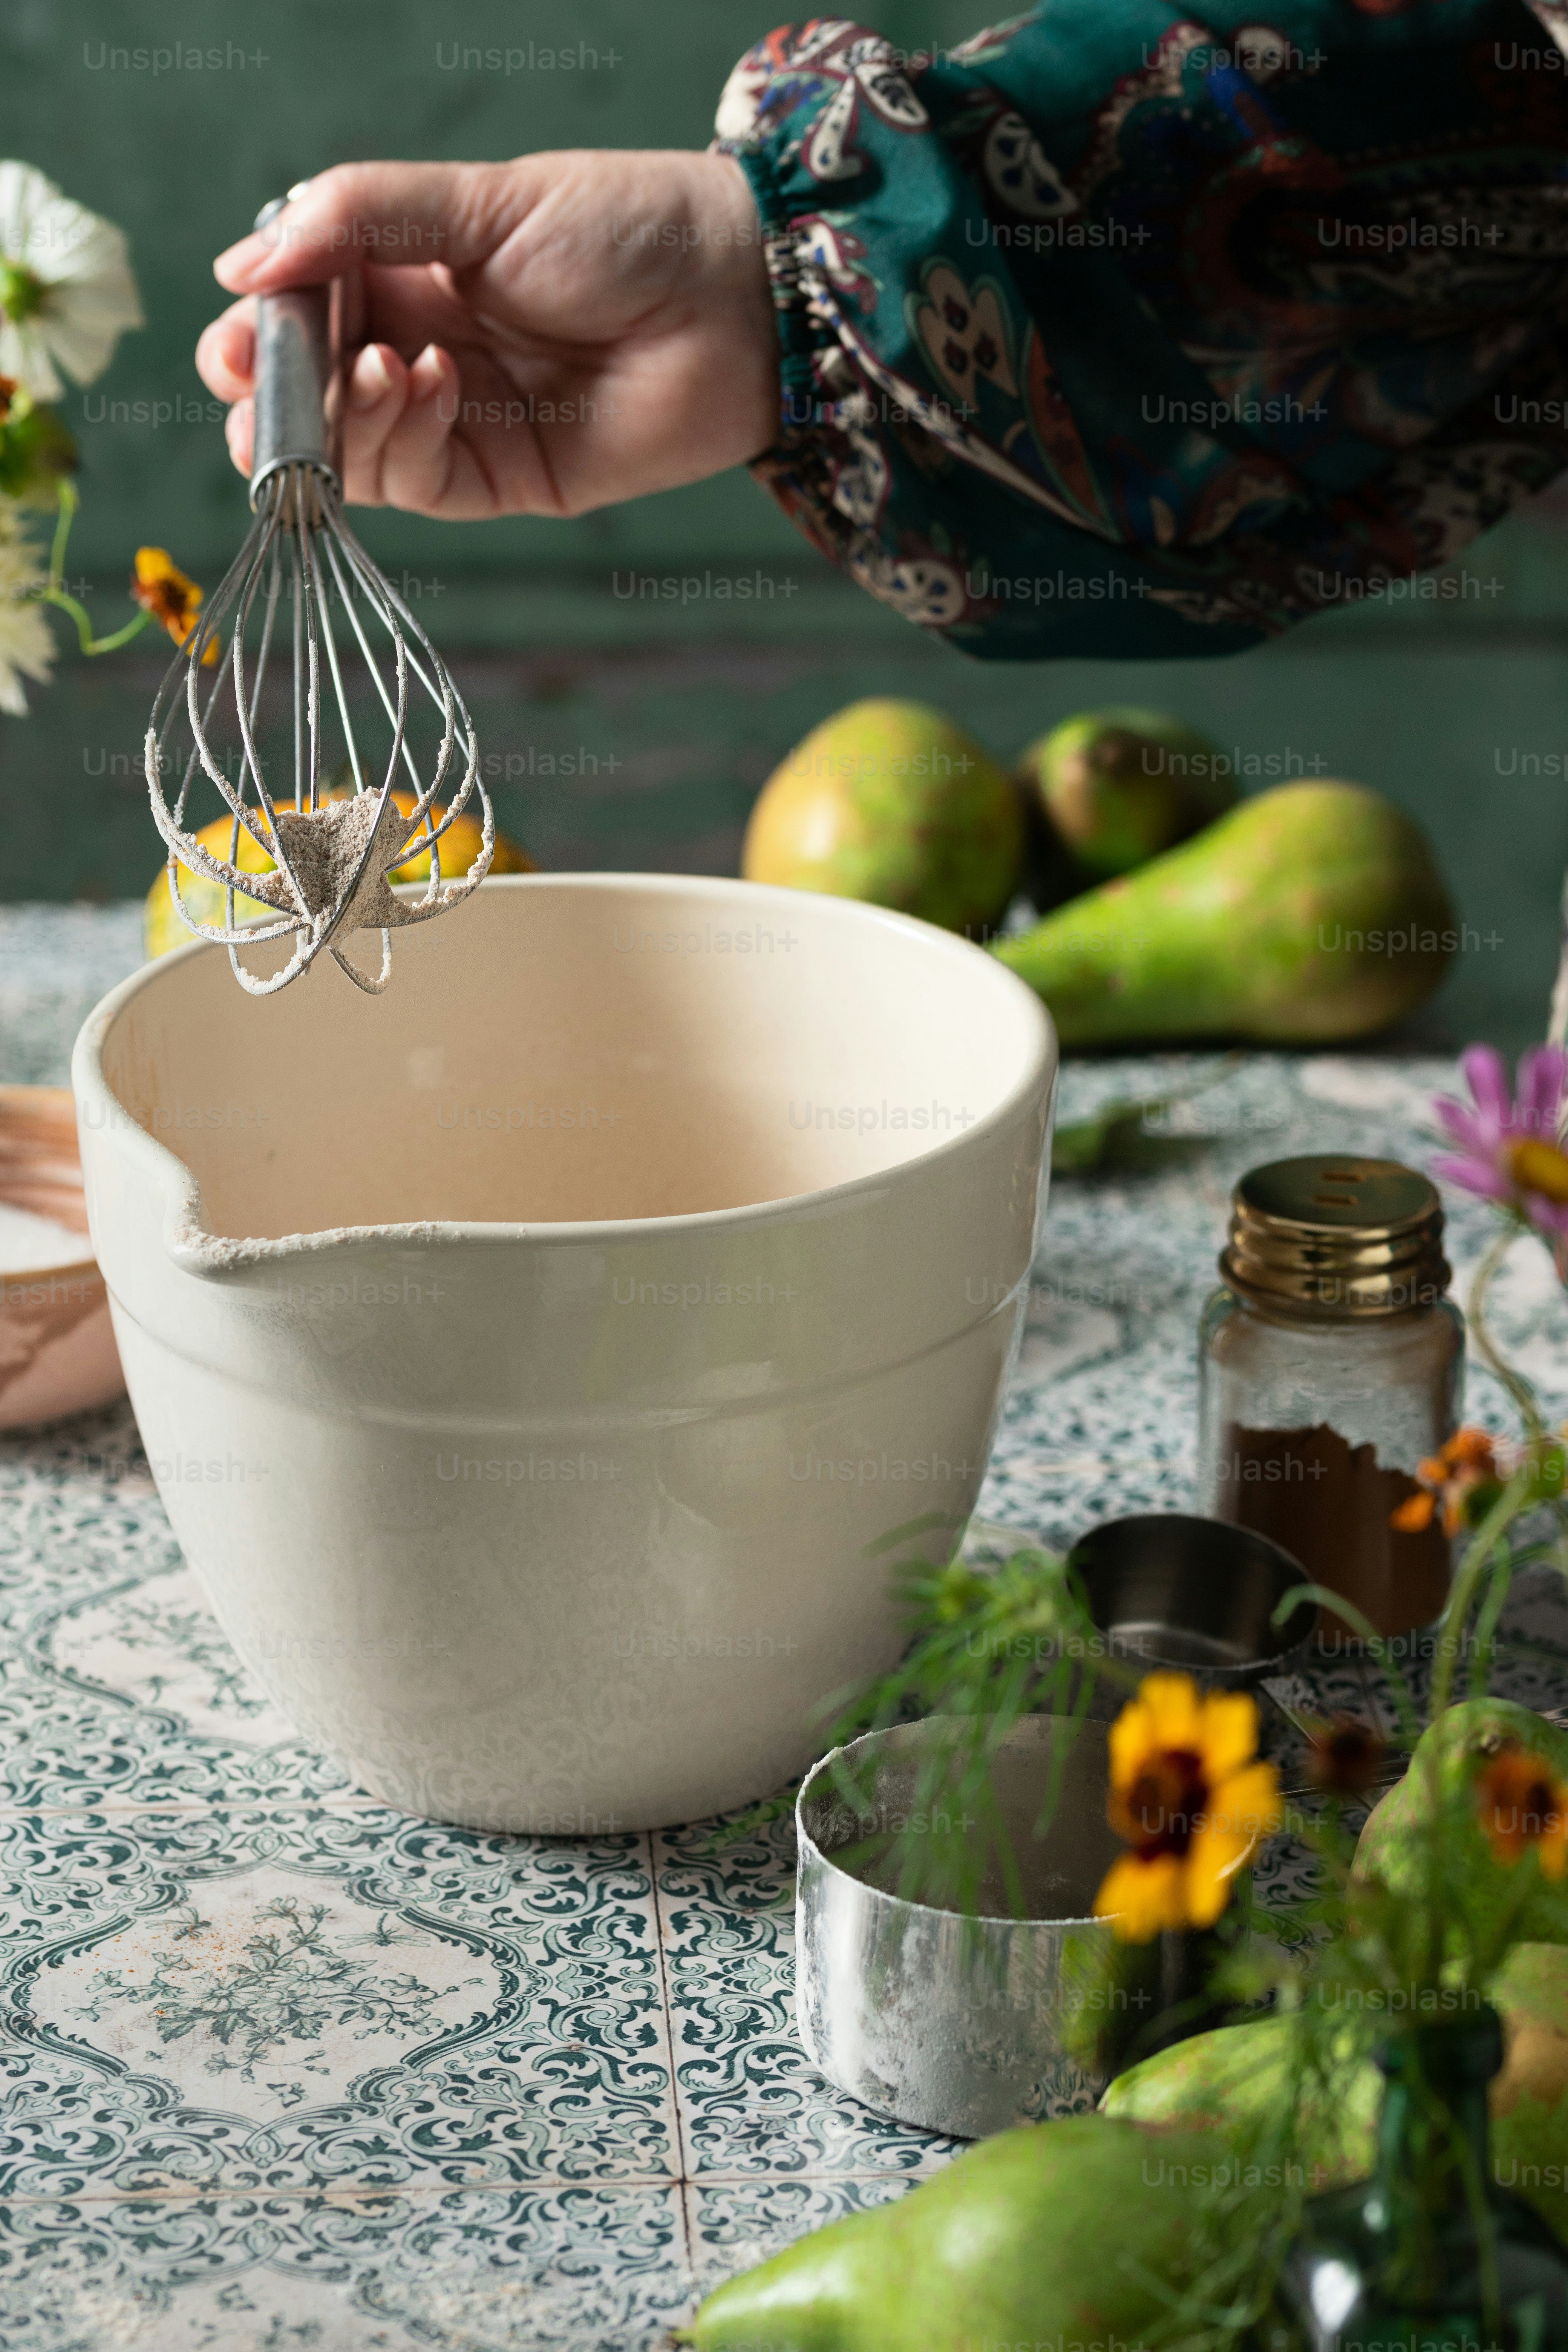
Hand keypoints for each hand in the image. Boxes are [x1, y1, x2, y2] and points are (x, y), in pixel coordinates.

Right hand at [197, 150, 778, 519]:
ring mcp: (458, 419)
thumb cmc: (621, 226)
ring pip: (351, 452)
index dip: (256, 331)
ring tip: (385, 367)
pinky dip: (404, 441)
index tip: (241, 331)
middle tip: (262, 376)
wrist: (731, 295)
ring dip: (343, 416)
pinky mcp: (500, 477)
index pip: (296, 316)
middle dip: (272, 395)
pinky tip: (429, 387)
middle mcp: (420, 350)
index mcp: (405, 274)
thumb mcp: (479, 200)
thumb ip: (359, 220)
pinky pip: (416, 483)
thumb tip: (243, 263)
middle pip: (308, 397)